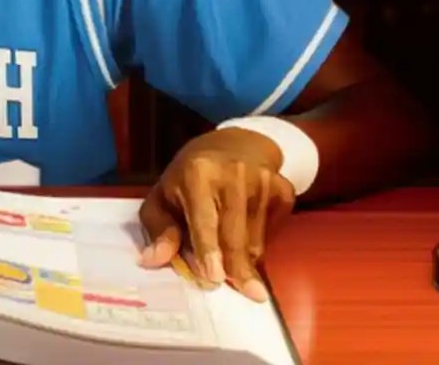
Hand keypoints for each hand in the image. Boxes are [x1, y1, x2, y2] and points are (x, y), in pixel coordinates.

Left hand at [137, 127, 296, 301]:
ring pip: (256, 240)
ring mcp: (263, 181)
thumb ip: (158, 228)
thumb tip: (154, 259)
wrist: (236, 144)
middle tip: (246, 293)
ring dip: (244, 259)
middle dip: (237, 268)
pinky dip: (260, 244)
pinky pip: (272, 232)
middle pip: (235, 235)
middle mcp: (234, 174)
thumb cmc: (190, 176)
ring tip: (233, 262)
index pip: (204, 218)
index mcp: (198, 173)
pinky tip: (246, 234)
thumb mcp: (163, 195)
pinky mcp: (284, 190)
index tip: (214, 276)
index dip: (208, 248)